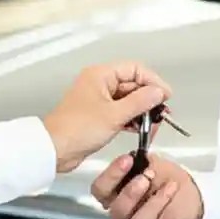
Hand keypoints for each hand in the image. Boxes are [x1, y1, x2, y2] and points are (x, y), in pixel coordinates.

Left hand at [43, 61, 171, 172]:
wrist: (54, 149)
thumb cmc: (75, 129)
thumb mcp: (114, 115)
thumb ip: (140, 102)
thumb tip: (158, 92)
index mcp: (100, 75)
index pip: (135, 69)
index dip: (153, 81)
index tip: (165, 95)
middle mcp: (99, 83)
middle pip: (132, 83)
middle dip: (148, 97)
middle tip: (161, 111)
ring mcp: (98, 99)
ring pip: (128, 98)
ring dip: (141, 109)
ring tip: (152, 122)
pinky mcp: (98, 114)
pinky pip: (121, 111)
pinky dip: (131, 117)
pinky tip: (139, 127)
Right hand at [91, 152, 203, 218]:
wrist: (188, 192)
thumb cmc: (164, 176)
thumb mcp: (153, 163)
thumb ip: (141, 162)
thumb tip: (136, 158)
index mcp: (113, 190)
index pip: (100, 188)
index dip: (111, 174)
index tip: (127, 160)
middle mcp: (119, 208)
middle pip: (114, 208)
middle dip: (130, 191)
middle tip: (146, 176)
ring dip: (150, 202)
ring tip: (161, 184)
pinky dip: (160, 204)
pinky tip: (171, 188)